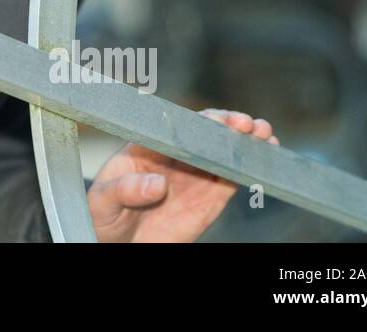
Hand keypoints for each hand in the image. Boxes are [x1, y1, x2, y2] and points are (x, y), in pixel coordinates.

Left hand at [87, 108, 278, 242]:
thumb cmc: (102, 215)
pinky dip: (249, 169)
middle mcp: (174, 158)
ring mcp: (194, 177)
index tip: (216, 119)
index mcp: (146, 147)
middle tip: (246, 124)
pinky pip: (232, 181)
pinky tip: (265, 158)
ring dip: (245, 141)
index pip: (174, 127)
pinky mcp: (209, 200)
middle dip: (228, 125)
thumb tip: (158, 183)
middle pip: (205, 135)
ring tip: (264, 133)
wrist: (117, 246)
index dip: (197, 120)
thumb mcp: (103, 200)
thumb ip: (126, 189)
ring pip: (223, 154)